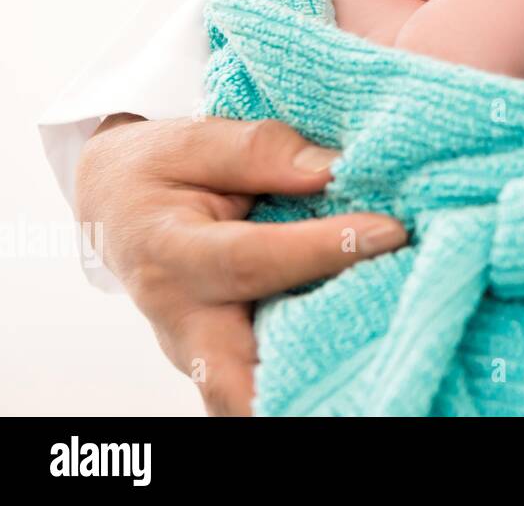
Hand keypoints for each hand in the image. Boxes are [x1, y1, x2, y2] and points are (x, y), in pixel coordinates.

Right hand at [75, 114, 408, 415]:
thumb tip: (332, 169)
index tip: (389, 231)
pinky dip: (298, 389)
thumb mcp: (195, 142)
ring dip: (298, 394)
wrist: (117, 207)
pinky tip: (357, 368)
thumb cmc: (161, 170)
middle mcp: (180, 318)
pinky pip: (257, 390)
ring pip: (242, 399)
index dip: (322, 249)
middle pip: (231, 374)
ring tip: (371, 370)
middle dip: (288, 387)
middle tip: (367, 366)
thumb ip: (262, 150)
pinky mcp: (220, 365)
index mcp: (170, 252)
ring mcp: (199, 353)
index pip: (251, 260)